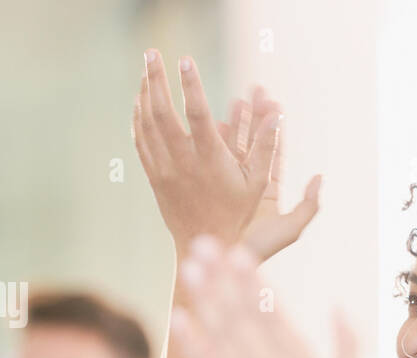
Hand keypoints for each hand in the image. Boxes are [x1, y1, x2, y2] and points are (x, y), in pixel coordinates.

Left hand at [133, 50, 313, 256]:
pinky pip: (140, 141)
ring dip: (145, 93)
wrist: (204, 246)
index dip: (191, 84)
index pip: (197, 114)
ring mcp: (165, 170)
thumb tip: (278, 115)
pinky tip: (141, 100)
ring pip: (147, 124)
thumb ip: (267, 147)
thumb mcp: (259, 183)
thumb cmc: (237, 214)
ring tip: (147, 69)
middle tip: (153, 52)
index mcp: (210, 161)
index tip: (187, 60)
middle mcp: (183, 163)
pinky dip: (138, 117)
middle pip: (162, 112)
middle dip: (156, 78)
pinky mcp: (155, 177)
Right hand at [217, 86, 321, 261]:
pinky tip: (212, 122)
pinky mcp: (210, 188)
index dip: (275, 128)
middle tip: (256, 89)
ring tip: (237, 99)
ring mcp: (227, 187)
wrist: (221, 265)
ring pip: (233, 149)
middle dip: (256, 117)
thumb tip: (319, 177)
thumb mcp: (289, 229)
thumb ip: (308, 206)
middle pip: (255, 144)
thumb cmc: (256, 251)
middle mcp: (249, 188)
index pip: (275, 153)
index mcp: (269, 193)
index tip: (275, 103)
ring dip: (235, 124)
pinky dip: (213, 141)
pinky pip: (212, 160)